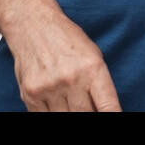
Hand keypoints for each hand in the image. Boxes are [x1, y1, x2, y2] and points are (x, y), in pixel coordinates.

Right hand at [5, 6, 122, 110]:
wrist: (33, 25)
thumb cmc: (67, 39)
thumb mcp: (93, 55)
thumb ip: (99, 85)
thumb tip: (104, 110)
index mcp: (92, 68)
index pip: (108, 106)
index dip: (112, 116)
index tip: (114, 117)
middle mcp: (71, 79)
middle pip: (85, 115)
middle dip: (89, 114)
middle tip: (88, 106)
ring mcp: (49, 88)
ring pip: (64, 119)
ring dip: (70, 113)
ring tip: (72, 102)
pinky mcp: (30, 95)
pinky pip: (43, 116)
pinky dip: (53, 114)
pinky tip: (57, 104)